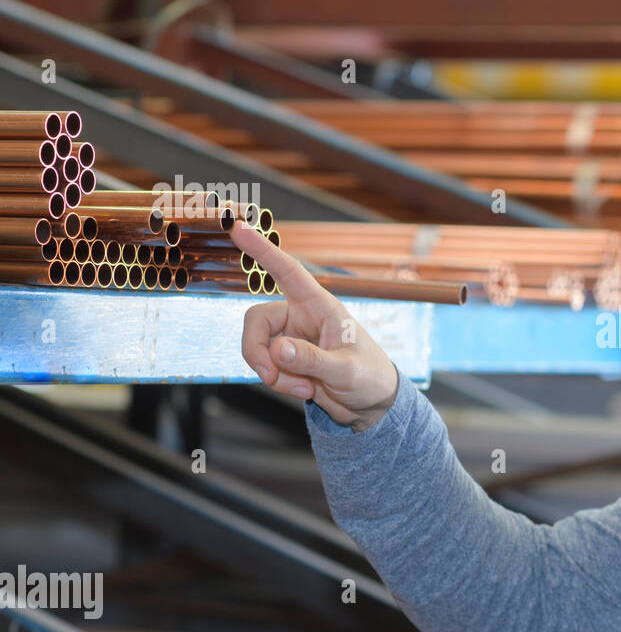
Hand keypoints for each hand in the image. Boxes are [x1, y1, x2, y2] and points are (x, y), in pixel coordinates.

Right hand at [231, 221, 399, 431]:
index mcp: (321, 306)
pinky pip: (265, 367)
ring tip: (304, 388)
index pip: (288, 272)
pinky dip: (279, 383)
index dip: (263, 250)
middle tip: (271, 377)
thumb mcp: (346, 371)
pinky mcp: (286, 360)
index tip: (238, 228)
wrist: (372, 403)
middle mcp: (301, 317)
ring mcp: (291, 338)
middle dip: (256, 352)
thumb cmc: (370, 377)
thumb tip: (277, 349)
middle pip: (256, 320)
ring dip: (273, 374)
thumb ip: (312, 360)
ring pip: (257, 348)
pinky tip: (304, 390)